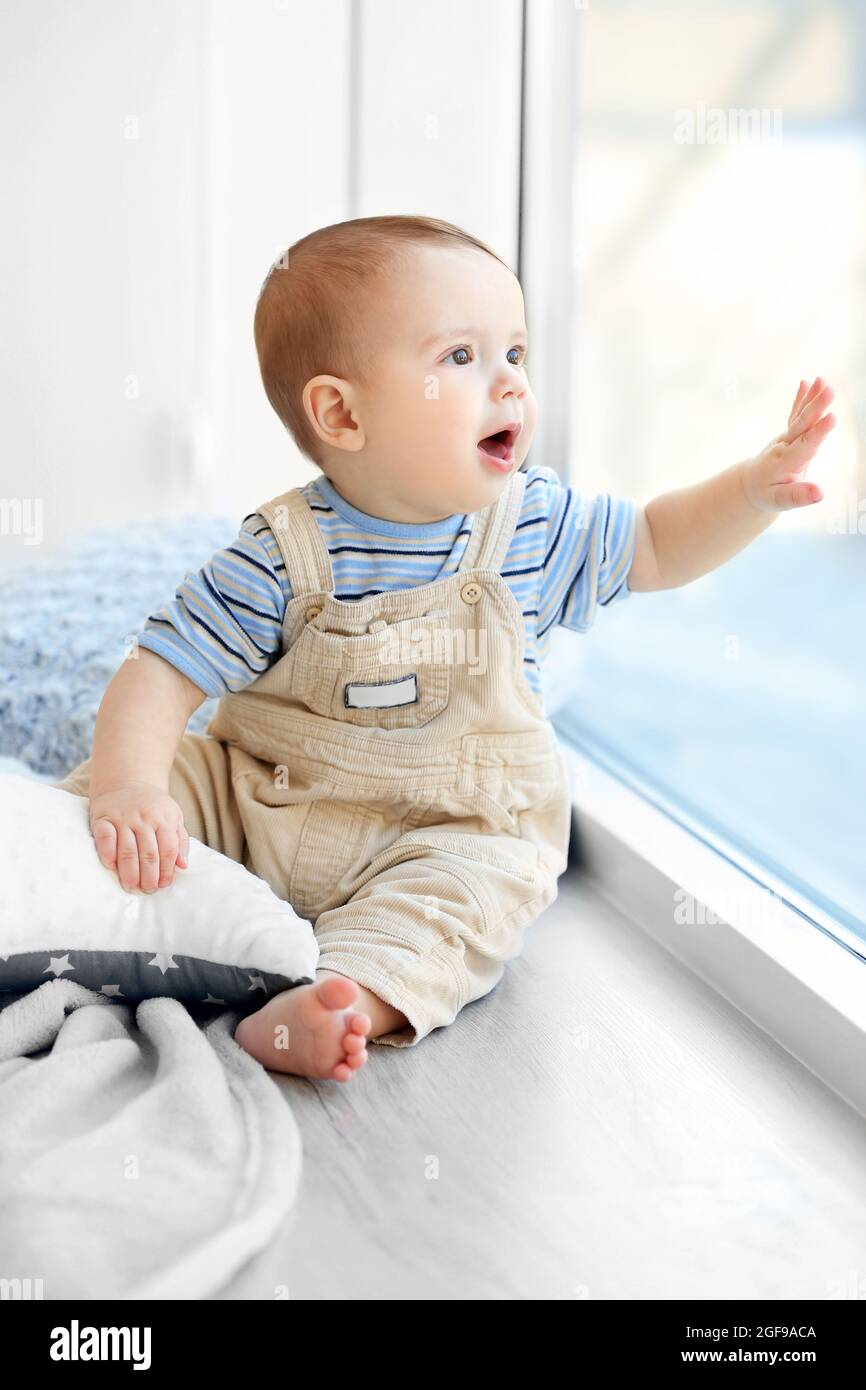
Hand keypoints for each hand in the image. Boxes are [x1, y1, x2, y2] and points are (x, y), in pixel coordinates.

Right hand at [88, 782, 189, 892]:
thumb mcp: (173, 816)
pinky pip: (105, 838)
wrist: (126, 780)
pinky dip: (108, 854)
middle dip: (149, 876)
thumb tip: (183, 866)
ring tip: (131, 886)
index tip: (164, 884)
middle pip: (148, 853)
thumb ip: (180, 841)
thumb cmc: (153, 806)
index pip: (168, 849)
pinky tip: (111, 867)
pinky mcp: (103, 818)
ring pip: (127, 849)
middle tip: (147, 890)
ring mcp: (122, 817)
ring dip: (130, 872)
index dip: (167, 870)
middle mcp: (144, 818)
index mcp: (164, 818)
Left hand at [740, 377, 835, 512]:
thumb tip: (820, 493)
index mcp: (786, 462)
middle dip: (816, 407)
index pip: (805, 444)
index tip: (832, 417)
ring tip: (822, 380)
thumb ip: (799, 497)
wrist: (750, 485)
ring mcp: (785, 437)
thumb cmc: (766, 495)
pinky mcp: (787, 434)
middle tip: (830, 390)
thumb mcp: (781, 501)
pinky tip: (806, 382)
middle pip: (802, 424)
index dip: (818, 431)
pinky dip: (800, 399)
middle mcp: (785, 446)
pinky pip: (794, 415)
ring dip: (810, 398)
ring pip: (799, 416)